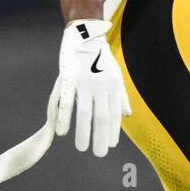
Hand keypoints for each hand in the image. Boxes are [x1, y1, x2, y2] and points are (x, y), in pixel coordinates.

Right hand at [55, 19, 130, 156]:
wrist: (87, 35)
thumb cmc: (101, 59)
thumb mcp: (116, 76)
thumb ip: (121, 96)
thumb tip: (126, 115)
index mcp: (113, 87)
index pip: (114, 114)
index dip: (113, 131)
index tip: (110, 145)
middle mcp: (102, 87)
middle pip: (101, 117)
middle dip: (100, 138)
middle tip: (98, 154)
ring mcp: (86, 83)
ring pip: (85, 112)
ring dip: (84, 132)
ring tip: (82, 148)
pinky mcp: (71, 78)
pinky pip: (67, 101)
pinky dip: (65, 117)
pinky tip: (63, 131)